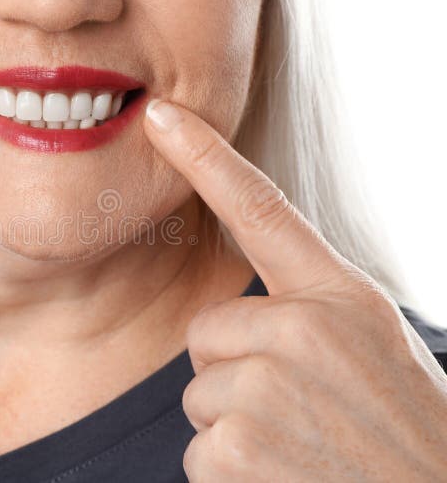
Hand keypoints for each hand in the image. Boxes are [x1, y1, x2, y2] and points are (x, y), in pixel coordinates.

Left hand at [144, 99, 446, 481]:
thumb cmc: (402, 427)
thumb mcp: (373, 344)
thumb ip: (308, 312)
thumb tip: (233, 318)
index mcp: (338, 298)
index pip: (261, 208)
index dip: (205, 157)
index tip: (163, 117)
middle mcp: (301, 330)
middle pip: (206, 333)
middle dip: (234, 372)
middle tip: (297, 408)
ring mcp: (267, 389)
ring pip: (199, 395)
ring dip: (235, 426)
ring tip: (300, 446)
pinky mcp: (238, 449)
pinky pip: (197, 453)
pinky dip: (230, 475)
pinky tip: (283, 479)